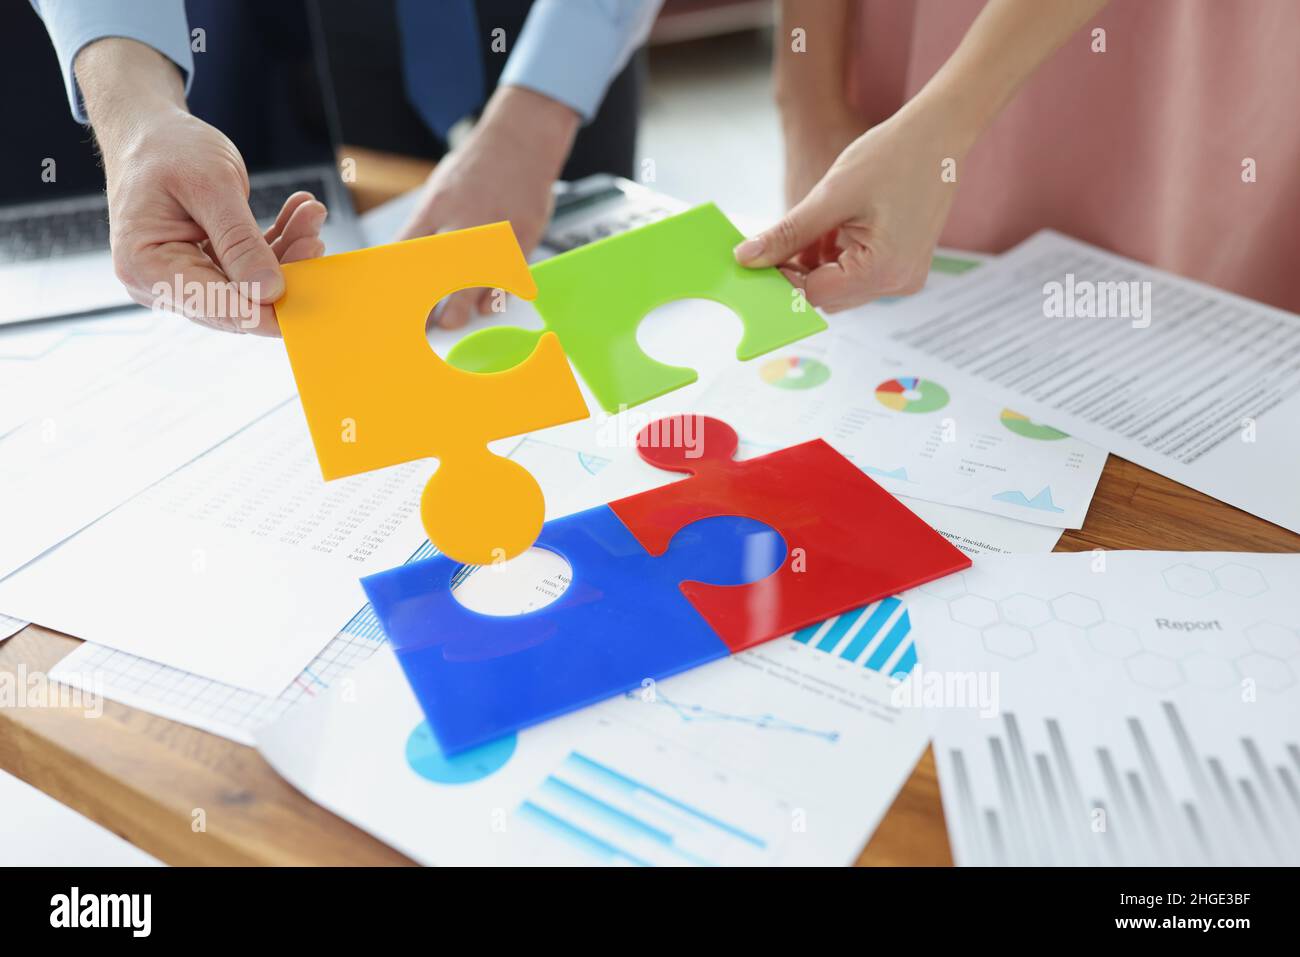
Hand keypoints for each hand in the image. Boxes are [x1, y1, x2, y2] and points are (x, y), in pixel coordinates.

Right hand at [77, 39, 326, 334]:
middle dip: (284, 270)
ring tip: (310, 213)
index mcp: (147, 266)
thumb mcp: (211, 185)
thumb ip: (239, 241)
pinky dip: (275, 243)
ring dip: (286, 251)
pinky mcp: (200, 268)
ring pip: (249, 284)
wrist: (148, 130)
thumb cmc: (168, 147)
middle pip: (238, 300)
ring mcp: (180, 278)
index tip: (313, 292)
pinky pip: (247, 267)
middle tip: (315, 235)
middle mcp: (157, 282)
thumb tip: (271, 292)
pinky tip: (298, 215)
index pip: (219, 307)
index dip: (269, 311)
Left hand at [397, 85, 577, 328]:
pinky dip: (498, 292)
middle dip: (429, 298)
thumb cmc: (478, 167)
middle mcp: (463, 219)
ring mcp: (494, 228)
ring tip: (452, 322)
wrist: (521, 139)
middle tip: (423, 323)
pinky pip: (509, 271)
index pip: (409, 248)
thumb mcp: (440, 189)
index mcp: (436, 206)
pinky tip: (487, 306)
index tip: (394, 302)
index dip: (399, 280)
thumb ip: (428, 224)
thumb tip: (409, 259)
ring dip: (462, 303)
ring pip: (476, 275)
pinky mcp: (523, 234)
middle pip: (440, 267)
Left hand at [735, 108, 964, 311]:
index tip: (756, 259)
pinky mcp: (903, 265)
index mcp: (883, 270)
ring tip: (812, 223)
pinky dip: (836, 256)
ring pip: (840, 285)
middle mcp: (898, 282)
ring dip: (815, 263)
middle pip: (828, 295)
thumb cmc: (890, 155)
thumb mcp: (830, 196)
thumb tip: (746, 258)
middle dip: (798, 270)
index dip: (781, 278)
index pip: (814, 294)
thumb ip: (788, 233)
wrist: (938, 132)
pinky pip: (858, 273)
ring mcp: (904, 276)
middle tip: (776, 239)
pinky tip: (831, 226)